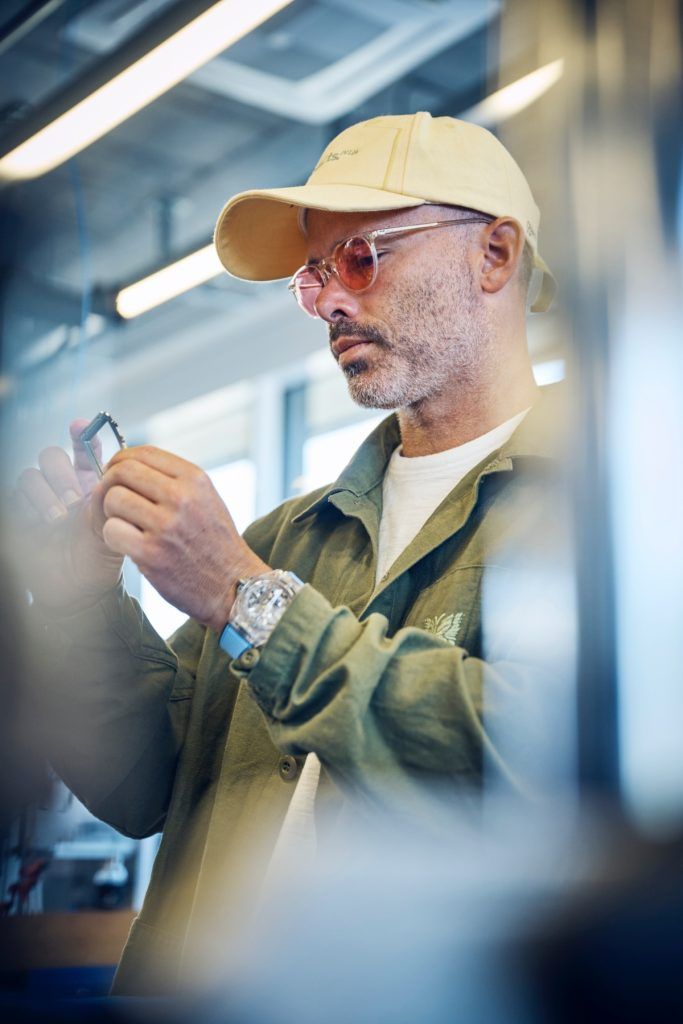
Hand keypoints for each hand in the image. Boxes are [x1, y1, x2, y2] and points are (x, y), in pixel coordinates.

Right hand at [12, 420, 123, 609]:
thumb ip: (109, 494)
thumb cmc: (101, 558)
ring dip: (44, 495)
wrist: (80, 589)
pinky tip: (42, 524)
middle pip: (50, 457)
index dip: (79, 435)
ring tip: (58, 519)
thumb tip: (111, 468)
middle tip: (73, 500)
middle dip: (60, 474)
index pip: (82, 449)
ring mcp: (40, 501)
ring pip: (30, 475)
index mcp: (89, 483)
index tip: (78, 426)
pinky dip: (26, 507)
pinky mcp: (21, 517)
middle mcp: (63, 487)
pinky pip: (13, 496)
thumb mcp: (113, 522)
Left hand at [99, 446, 268, 631]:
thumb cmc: (216, 544)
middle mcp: (182, 497)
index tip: (116, 473)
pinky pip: (111, 530)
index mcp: (195, 480)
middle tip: (111, 499)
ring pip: (112, 499)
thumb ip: (174, 480)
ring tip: (125, 524)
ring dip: (110, 512)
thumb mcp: (206, 499)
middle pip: (122, 471)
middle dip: (109, 483)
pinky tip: (127, 543)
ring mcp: (166, 525)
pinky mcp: (152, 553)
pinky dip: (112, 537)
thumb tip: (131, 465)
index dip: (121, 460)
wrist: (233, 585)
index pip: (144, 452)